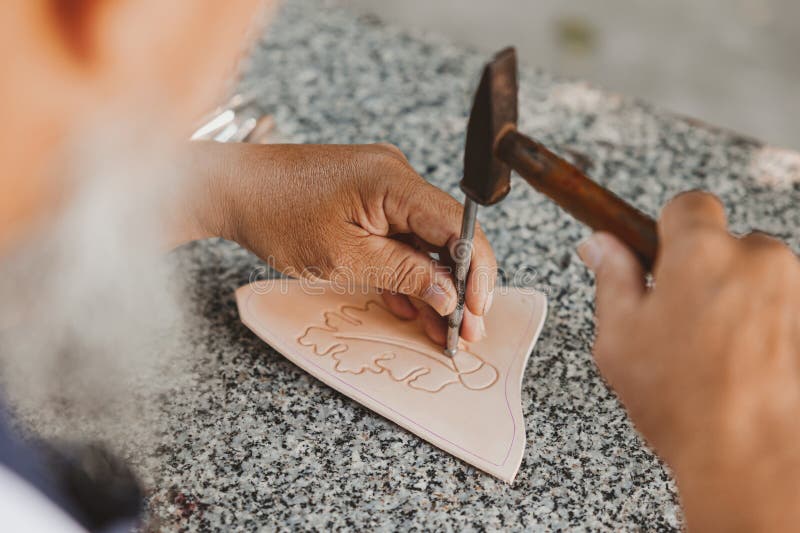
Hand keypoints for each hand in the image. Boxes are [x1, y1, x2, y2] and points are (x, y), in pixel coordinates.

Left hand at [182, 141, 496, 344]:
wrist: (232, 188)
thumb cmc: (275, 213)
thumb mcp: (343, 256)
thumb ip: (403, 274)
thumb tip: (448, 293)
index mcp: (394, 181)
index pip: (458, 225)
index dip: (478, 270)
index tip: (478, 309)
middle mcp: (396, 178)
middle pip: (447, 236)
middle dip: (459, 286)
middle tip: (464, 331)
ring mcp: (383, 189)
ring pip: (424, 242)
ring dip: (433, 285)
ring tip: (441, 329)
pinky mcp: (369, 201)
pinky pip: (401, 238)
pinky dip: (407, 271)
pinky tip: (411, 306)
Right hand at [577, 191, 799, 530]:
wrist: (748, 456)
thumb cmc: (683, 400)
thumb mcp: (619, 334)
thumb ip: (611, 277)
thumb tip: (600, 245)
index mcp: (702, 252)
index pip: (690, 204)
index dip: (669, 229)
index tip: (658, 255)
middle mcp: (758, 259)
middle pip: (726, 243)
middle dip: (702, 270)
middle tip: (676, 317)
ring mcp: (794, 291)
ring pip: (755, 276)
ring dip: (733, 297)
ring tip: (708, 349)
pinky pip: (778, 305)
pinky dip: (760, 323)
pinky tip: (737, 361)